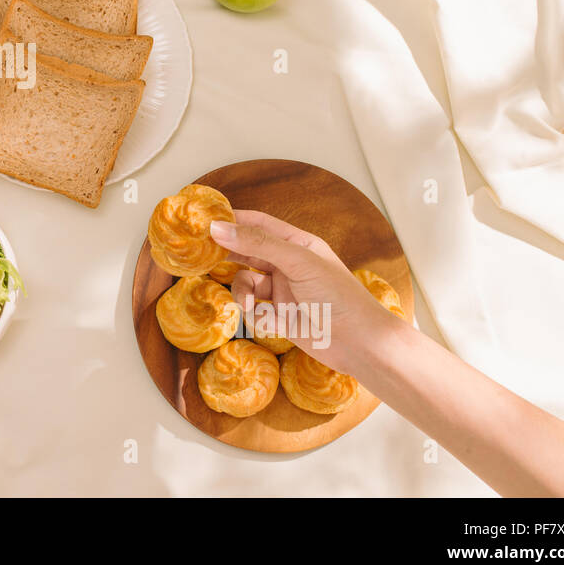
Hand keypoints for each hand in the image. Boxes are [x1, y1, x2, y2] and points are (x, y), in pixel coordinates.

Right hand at [210, 210, 399, 372]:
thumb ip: (258, 244)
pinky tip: (266, 320)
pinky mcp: (279, 316)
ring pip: (245, 282)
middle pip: (247, 251)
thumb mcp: (298, 263)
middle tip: (203, 254)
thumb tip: (219, 227)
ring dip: (241, 291)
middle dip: (227, 253)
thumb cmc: (339, 296)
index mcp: (297, 243)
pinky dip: (253, 313)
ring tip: (249, 304)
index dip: (232, 220)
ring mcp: (283, 290)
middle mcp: (288, 264)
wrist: (360, 345)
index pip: (258, 223)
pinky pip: (253, 308)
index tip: (205, 220)